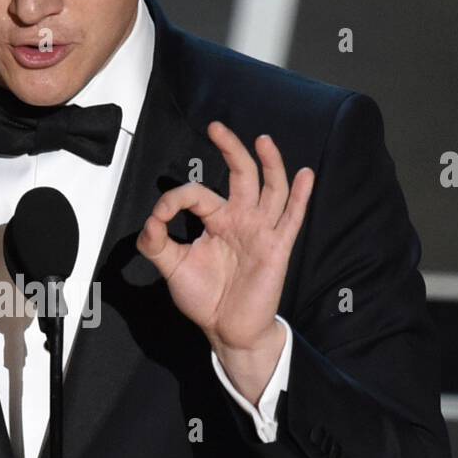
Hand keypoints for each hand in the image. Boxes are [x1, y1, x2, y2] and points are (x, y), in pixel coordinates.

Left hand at [136, 122, 312, 354]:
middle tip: (216, 127)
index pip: (198, 193)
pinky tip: (306, 175)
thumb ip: (156, 242)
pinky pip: (291, 219)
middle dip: (230, 150)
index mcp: (216, 221)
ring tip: (263, 140)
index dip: (176, 198)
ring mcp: (261, 231)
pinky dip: (300, 196)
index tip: (160, 215)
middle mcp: (241, 220)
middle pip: (241, 175)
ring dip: (269, 164)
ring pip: (270, 189)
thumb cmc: (205, 298)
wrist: (227, 329)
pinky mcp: (276, 248)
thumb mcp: (172, 267)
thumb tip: (151, 219)